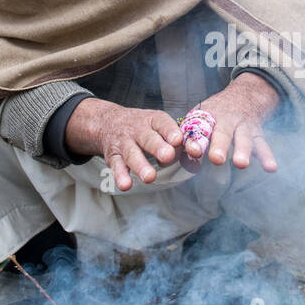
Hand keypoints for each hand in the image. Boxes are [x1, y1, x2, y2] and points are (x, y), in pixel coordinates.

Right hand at [64, 98, 182, 191]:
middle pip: (148, 139)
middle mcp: (137, 130)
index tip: (177, 140)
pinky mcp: (113, 157)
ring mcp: (124, 143)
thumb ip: (175, 137)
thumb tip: (195, 152)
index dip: (170, 131)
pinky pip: (116, 167)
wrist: (109, 122)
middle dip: (158, 147)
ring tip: (150, 177)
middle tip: (168, 156)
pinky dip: (120, 176)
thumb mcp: (157, 124)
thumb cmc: (142, 127)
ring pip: (132, 154)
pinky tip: (126, 185)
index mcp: (152, 120)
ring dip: (141, 166)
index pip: (162, 123)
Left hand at [180, 72, 280, 173]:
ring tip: (241, 164)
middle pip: (223, 133)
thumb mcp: (200, 118)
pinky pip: (263, 145)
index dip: (197, 140)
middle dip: (220, 145)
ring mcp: (243, 127)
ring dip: (243, 151)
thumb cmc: (215, 114)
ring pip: (244, 138)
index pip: (201, 129)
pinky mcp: (257, 134)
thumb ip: (189, 136)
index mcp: (208, 116)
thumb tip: (178, 156)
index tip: (193, 151)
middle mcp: (226, 120)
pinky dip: (267, 156)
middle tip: (216, 159)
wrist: (245, 96)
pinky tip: (271, 168)